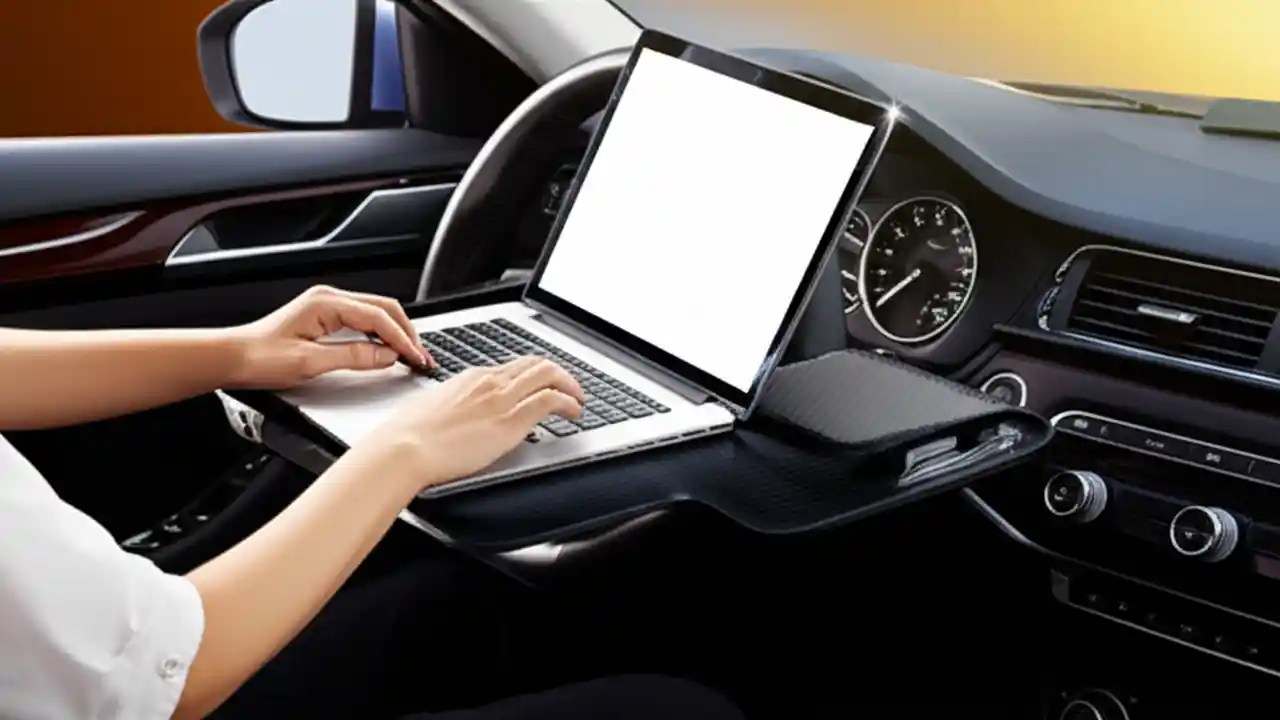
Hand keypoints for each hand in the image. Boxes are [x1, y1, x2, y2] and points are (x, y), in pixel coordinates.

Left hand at [225, 286, 430, 389]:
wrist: (233, 357)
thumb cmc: (261, 357)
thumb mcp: (310, 362)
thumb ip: (352, 357)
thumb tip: (386, 355)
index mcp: (327, 303)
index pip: (378, 317)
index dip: (401, 338)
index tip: (415, 357)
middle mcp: (329, 299)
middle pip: (383, 309)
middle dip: (406, 332)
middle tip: (420, 356)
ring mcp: (328, 306)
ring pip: (375, 313)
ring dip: (395, 333)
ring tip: (409, 354)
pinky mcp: (325, 317)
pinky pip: (363, 321)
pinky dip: (380, 334)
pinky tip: (386, 349)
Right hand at [366, 357, 584, 490]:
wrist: (404, 448)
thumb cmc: (409, 436)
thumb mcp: (435, 410)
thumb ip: (456, 408)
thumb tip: (462, 416)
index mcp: (471, 378)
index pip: (513, 367)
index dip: (535, 374)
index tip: (543, 385)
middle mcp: (489, 382)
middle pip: (536, 364)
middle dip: (559, 374)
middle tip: (570, 389)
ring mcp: (502, 398)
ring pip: (549, 374)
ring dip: (570, 386)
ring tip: (578, 400)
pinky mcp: (511, 419)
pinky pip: (551, 399)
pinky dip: (569, 402)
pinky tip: (574, 412)